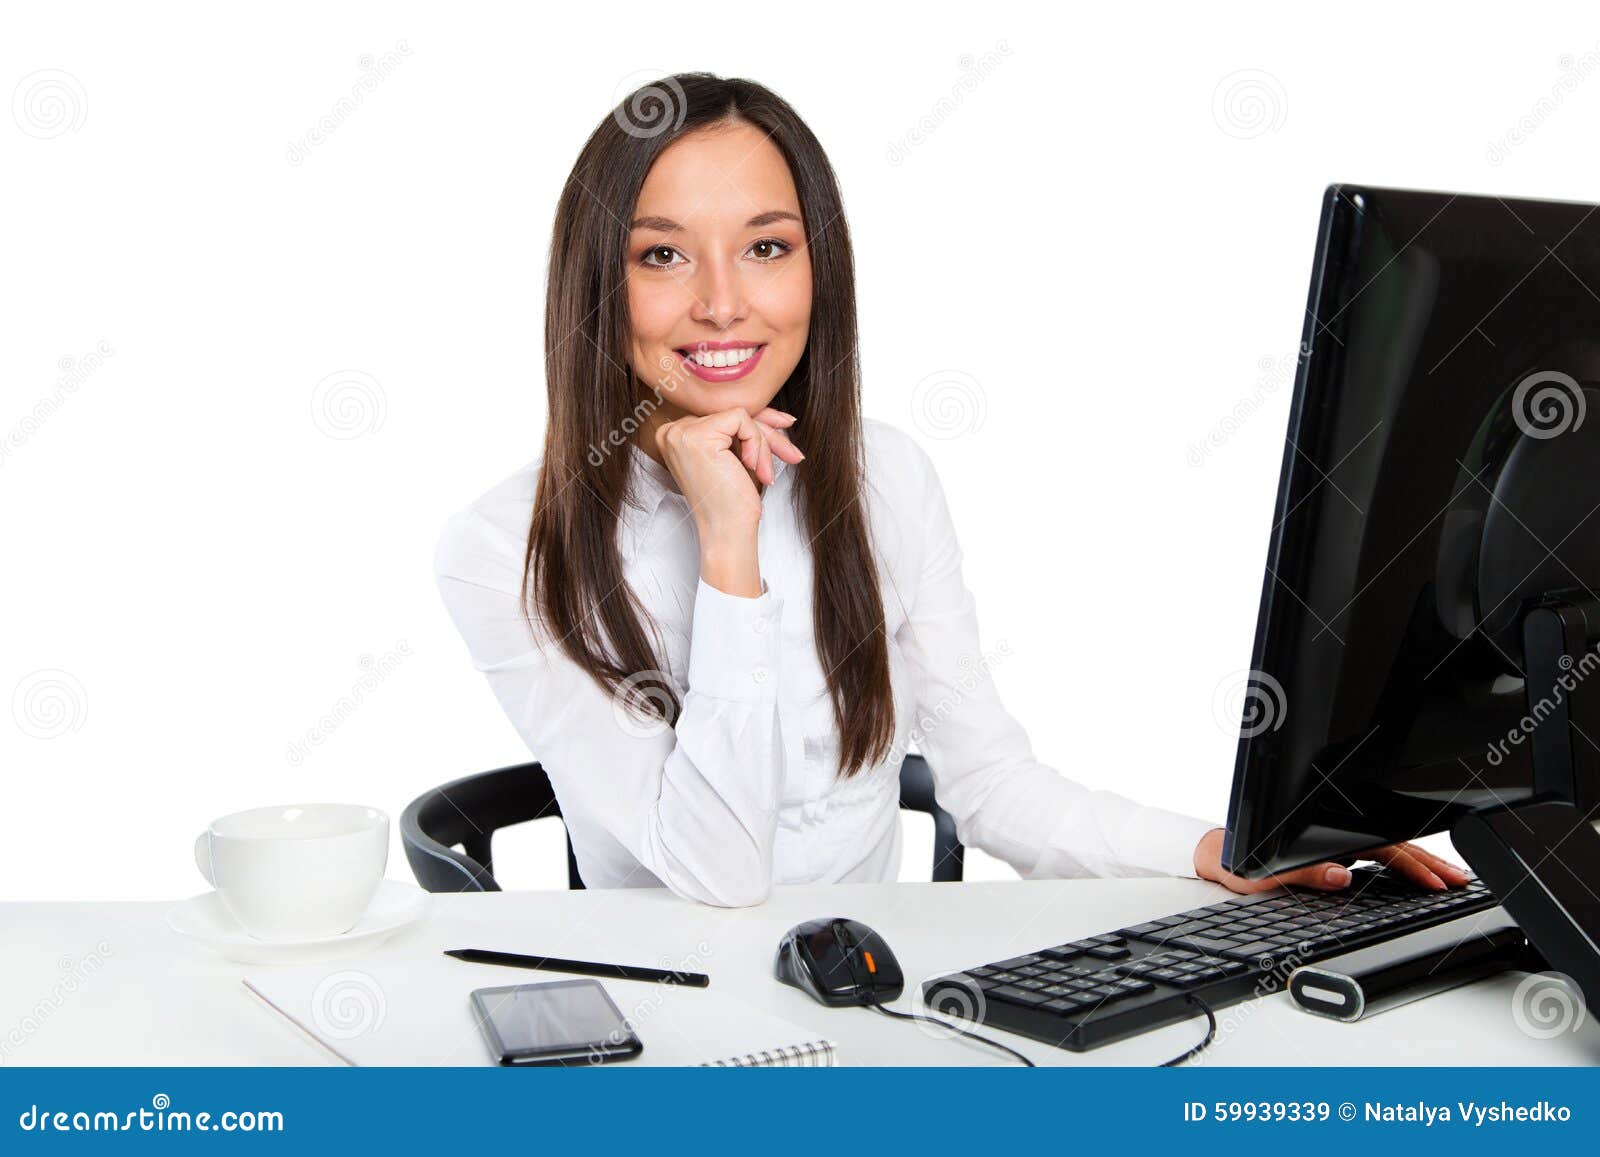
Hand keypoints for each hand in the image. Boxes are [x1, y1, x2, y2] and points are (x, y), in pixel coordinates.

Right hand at [652, 406, 802, 596]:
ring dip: (763, 443)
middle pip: (732, 412)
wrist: (728, 531)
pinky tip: (752, 467)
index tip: (784, 427)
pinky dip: (756, 443)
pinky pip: (742, 418)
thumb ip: (747, 429)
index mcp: (676, 435)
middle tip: (791, 453)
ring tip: (765, 472)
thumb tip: (780, 414)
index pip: (723, 413)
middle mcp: (672, 430)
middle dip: (767, 433)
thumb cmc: (733, 501)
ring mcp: (680, 432)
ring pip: (740, 414)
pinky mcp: (696, 436)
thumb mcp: (740, 455)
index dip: (756, 425)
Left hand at [1192, 827, 1472, 894]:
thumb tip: (1341, 877)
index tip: (1439, 882)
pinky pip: (1372, 857)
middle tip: (1461, 880)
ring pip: (1386, 850)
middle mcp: (1333, 834)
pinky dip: (1397, 867)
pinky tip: (1414, 878)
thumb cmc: (1233, 861)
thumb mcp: (1261, 875)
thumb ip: (1302, 876)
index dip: (1413, 865)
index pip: (1381, 848)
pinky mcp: (1331, 852)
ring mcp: (1335, 842)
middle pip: (1392, 845)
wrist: (1215, 856)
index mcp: (1324, 832)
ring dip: (1418, 864)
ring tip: (1449, 879)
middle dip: (1429, 862)